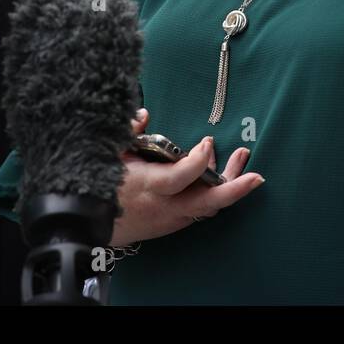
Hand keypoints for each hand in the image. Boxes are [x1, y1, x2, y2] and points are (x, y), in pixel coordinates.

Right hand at [110, 108, 265, 245]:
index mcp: (149, 186)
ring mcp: (171, 217)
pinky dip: (211, 188)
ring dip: (228, 183)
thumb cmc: (97, 187)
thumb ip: (128, 133)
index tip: (207, 142)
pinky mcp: (173, 223)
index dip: (198, 161)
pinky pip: (200, 207)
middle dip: (235, 188)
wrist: (87, 228)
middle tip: (256, 175)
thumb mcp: (108, 155)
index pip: (181, 177)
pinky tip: (215, 168)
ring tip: (240, 155)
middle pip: (208, 202)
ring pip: (209, 205)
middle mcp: (166, 206)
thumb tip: (143, 114)